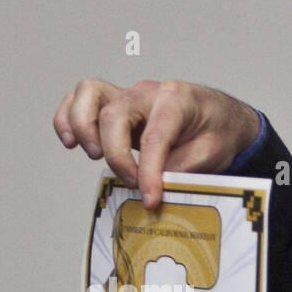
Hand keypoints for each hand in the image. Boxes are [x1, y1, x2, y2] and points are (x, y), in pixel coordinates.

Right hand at [53, 78, 260, 208]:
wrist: (222, 116)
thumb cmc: (218, 131)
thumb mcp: (212, 154)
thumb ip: (182, 169)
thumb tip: (153, 188)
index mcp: (177, 100)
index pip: (154, 135)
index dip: (149, 170)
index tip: (150, 198)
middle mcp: (148, 93)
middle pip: (114, 114)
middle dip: (117, 154)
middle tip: (131, 183)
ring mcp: (129, 95)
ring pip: (89, 94)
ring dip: (82, 127)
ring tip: (94, 157)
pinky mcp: (116, 105)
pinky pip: (81, 100)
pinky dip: (69, 118)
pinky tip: (71, 142)